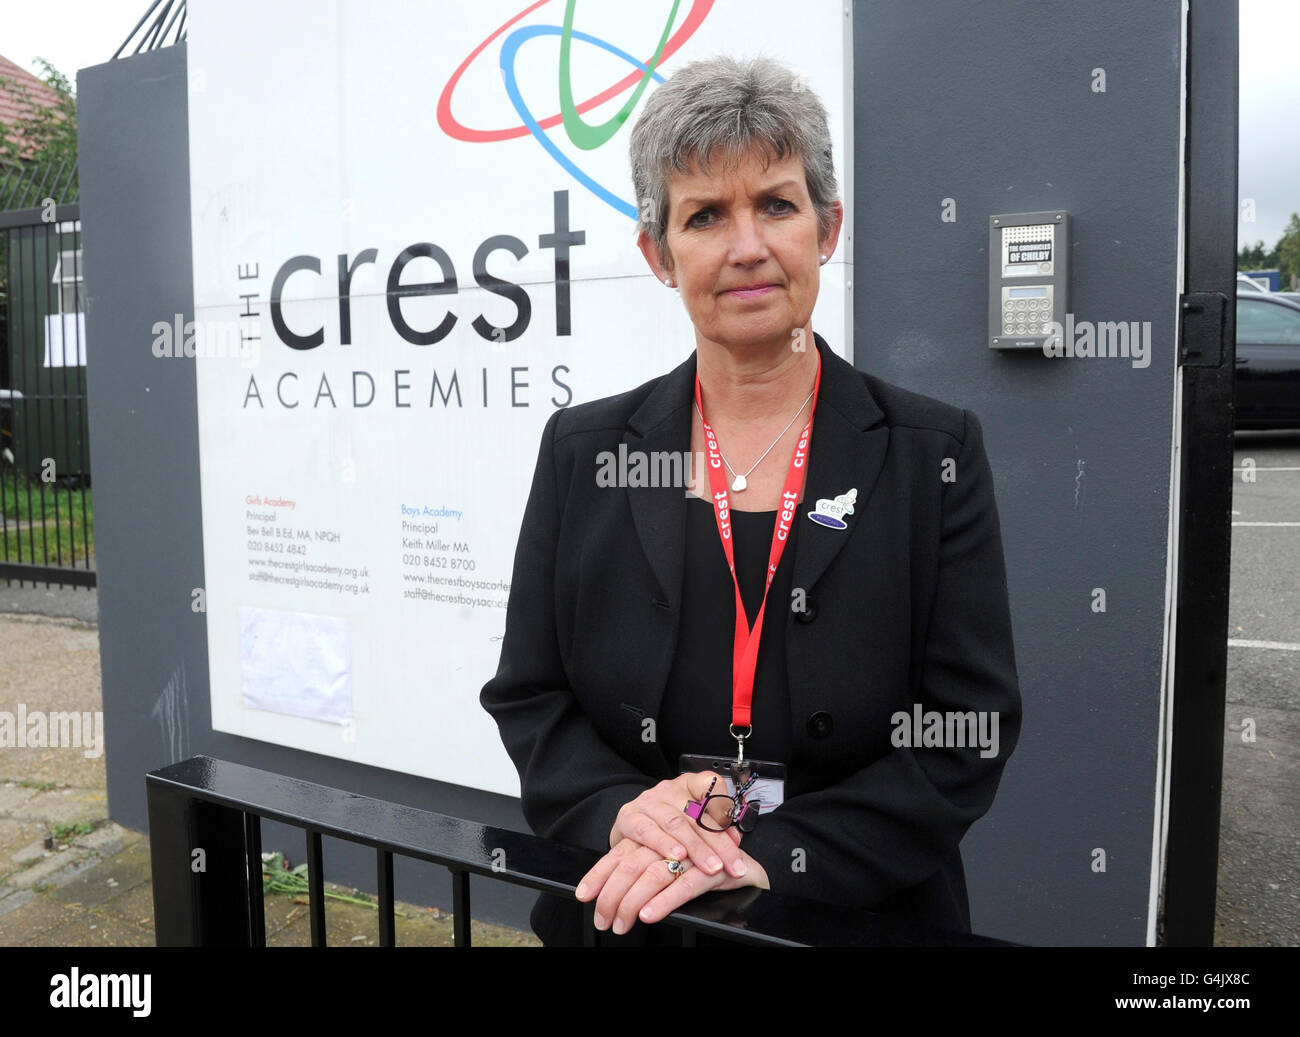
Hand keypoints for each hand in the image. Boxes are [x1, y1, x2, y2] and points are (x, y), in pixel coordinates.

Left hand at [576, 836, 769, 935]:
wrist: (748, 863)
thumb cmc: (705, 862)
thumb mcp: (670, 859)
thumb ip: (645, 866)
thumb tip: (612, 894)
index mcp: (657, 831)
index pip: (621, 853)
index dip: (600, 874)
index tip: (584, 896)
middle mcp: (671, 836)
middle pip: (632, 863)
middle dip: (613, 895)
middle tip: (604, 920)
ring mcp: (692, 850)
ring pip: (654, 872)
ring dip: (633, 902)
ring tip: (622, 923)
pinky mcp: (712, 867)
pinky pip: (683, 884)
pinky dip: (664, 901)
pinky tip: (649, 915)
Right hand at [606, 771, 746, 881]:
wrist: (630, 829)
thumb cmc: (668, 828)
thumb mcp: (693, 823)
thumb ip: (715, 830)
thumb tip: (735, 841)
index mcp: (689, 785)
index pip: (711, 784)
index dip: (725, 806)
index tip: (737, 832)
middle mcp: (668, 789)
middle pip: (697, 813)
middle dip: (718, 843)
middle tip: (733, 866)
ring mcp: (647, 802)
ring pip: (675, 823)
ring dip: (696, 848)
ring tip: (711, 867)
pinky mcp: (629, 817)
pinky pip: (647, 830)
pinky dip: (663, 844)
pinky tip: (677, 856)